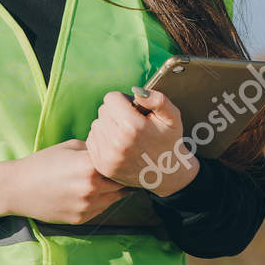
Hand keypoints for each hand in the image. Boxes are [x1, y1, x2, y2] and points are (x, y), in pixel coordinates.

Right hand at [0, 140, 132, 223]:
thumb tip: (116, 148)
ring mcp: (86, 206)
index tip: (132, 156)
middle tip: (129, 169)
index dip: (127, 159)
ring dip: (116, 190)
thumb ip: (95, 148)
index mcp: (90, 166)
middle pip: (122, 182)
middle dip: (125, 176)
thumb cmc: (43, 162)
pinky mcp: (81, 219)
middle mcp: (91, 188)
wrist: (16, 188)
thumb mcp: (70, 147)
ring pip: (116, 198)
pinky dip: (104, 201)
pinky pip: (102, 209)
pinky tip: (97, 192)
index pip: (121, 162)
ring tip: (115, 181)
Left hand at [85, 89, 199, 195]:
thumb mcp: (173, 117)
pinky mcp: (102, 166)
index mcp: (133, 127)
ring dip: (108, 126)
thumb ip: (158, 100)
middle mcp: (117, 143)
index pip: (111, 98)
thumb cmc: (169, 141)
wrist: (167, 173)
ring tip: (125, 135)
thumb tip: (136, 91)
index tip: (134, 110)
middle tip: (132, 123)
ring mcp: (108, 157)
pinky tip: (118, 145)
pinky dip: (103, 139)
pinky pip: (91, 141)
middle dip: (116, 112)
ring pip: (96, 125)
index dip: (124, 100)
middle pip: (102, 111)